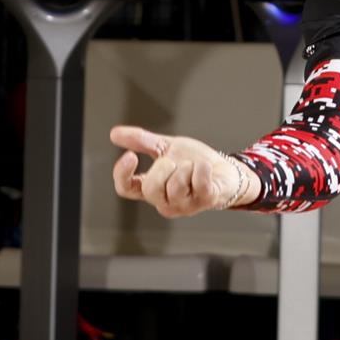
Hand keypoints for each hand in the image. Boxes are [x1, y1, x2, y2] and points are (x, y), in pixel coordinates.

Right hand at [109, 125, 244, 217]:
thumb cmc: (194, 162)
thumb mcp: (166, 147)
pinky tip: (204, 167)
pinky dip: (202, 169)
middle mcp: (165, 202)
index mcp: (151, 188)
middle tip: (174, 161)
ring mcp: (185, 205)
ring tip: (192, 166)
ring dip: (185, 167)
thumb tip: (114, 134)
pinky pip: (199, 184)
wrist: (225, 169)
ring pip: (174, 187)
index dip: (122, 174)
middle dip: (162, 168)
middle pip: (150, 189)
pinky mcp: (205, 201)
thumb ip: (143, 141)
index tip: (130, 155)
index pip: (126, 189)